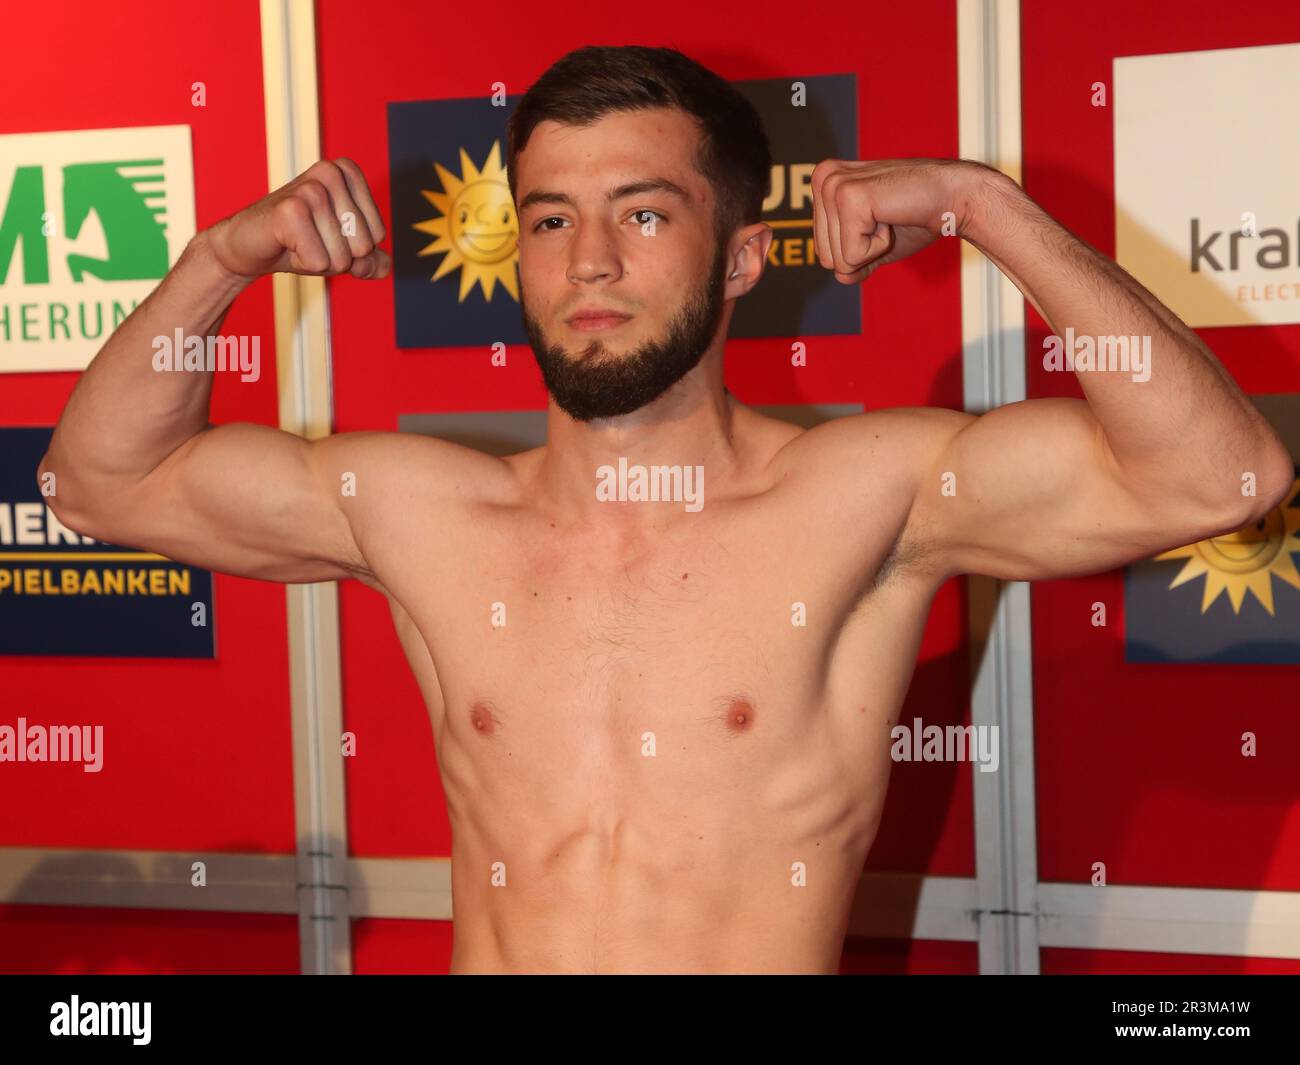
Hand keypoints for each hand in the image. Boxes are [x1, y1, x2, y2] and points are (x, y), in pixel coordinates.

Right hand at [206, 158, 390, 280]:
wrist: (247, 246)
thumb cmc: (299, 243)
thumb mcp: (342, 251)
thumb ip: (371, 260)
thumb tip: (381, 267)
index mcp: (348, 172)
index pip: (378, 235)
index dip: (353, 249)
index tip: (324, 234)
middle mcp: (331, 172)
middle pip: (363, 247)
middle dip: (337, 257)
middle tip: (309, 240)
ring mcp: (310, 189)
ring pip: (342, 258)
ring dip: (318, 261)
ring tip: (297, 242)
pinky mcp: (290, 210)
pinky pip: (319, 262)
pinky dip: (303, 264)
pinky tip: (286, 245)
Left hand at [810, 158, 991, 283]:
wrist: (953, 199)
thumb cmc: (916, 218)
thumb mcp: (875, 245)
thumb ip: (852, 261)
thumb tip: (841, 276)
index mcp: (824, 183)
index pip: (823, 253)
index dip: (857, 251)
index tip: (881, 222)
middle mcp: (824, 178)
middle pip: (825, 258)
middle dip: (861, 252)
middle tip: (888, 220)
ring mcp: (834, 185)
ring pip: (837, 260)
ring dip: (871, 249)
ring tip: (890, 216)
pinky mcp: (849, 197)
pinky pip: (852, 256)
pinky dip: (879, 247)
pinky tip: (892, 217)